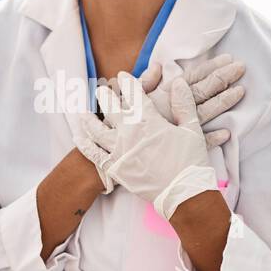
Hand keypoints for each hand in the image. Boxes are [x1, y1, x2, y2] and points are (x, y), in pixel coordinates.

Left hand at [76, 71, 219, 218]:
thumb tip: (177, 82)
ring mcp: (119, 152)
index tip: (123, 76)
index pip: (134, 94)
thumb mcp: (192, 129)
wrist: (184, 194)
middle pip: (111, 108)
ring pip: (96, 130)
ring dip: (89, 118)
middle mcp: (129, 133)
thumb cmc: (191, 161)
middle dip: (106, 96)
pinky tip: (78, 137)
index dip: (128, 83)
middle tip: (102, 90)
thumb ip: (183, 104)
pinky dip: (84, 145)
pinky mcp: (115, 169)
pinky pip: (94, 155)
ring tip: (83, 112)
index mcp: (149, 121)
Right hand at [123, 54, 245, 146]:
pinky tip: (227, 134)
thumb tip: (160, 66)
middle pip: (202, 91)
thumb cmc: (119, 124)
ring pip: (205, 113)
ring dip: (223, 102)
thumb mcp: (130, 100)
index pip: (191, 78)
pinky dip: (213, 138)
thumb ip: (145, 83)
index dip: (210, 68)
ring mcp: (176, 129)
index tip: (229, 59)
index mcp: (163, 96)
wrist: (113, 155)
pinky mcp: (176, 148)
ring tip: (241, 91)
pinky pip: (198, 142)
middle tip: (242, 67)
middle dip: (222, 78)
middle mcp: (173, 110)